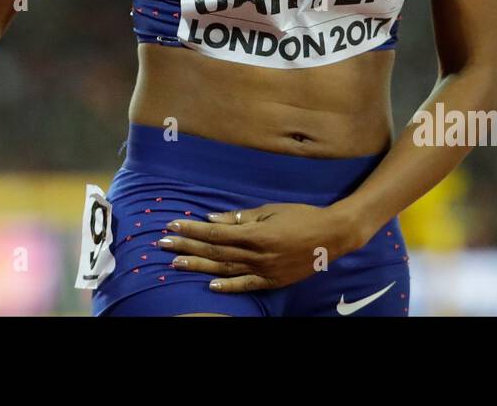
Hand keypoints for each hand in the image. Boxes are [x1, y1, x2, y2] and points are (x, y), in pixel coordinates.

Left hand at [157, 202, 362, 292]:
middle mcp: (256, 254)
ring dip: (199, 265)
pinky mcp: (273, 281)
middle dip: (187, 246)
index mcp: (255, 233)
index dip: (192, 228)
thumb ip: (241, 217)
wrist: (332, 236)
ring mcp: (264, 270)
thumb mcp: (271, 210)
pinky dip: (228, 287)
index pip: (215, 232)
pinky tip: (210, 286)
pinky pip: (246, 285)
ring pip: (224, 269)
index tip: (173, 224)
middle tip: (163, 243)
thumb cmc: (301, 216)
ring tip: (176, 262)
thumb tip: (213, 218)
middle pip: (214, 251)